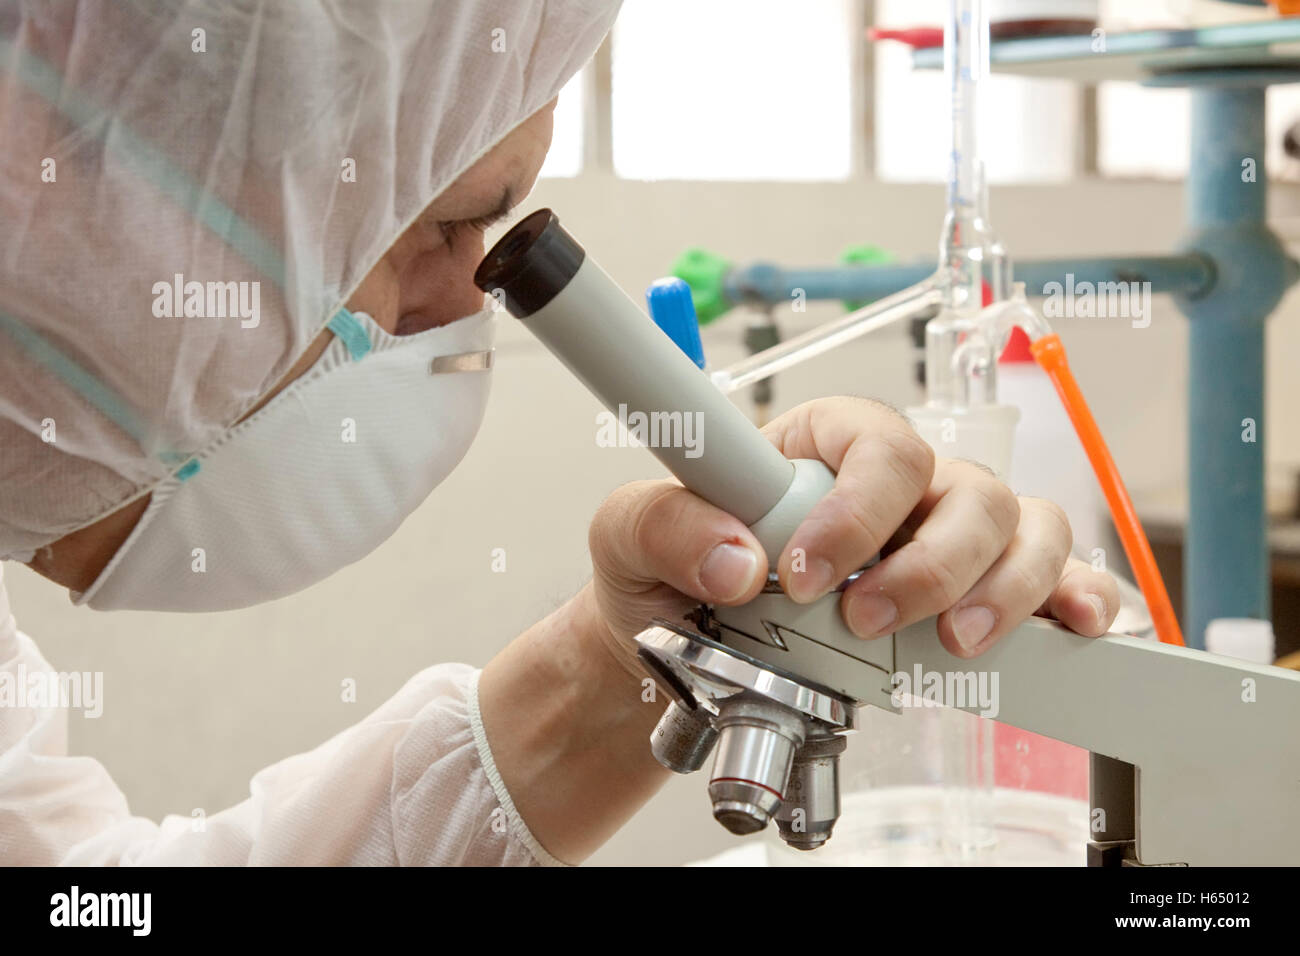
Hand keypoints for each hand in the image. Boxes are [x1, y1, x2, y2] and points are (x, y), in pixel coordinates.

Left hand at [583, 396, 1118, 672]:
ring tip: (950, 645)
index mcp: (819, 447)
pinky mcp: (975, 592)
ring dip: (999, 587)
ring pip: (1018, 527)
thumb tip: (736, 557)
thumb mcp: (628, 536)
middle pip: (962, 487)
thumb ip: (667, 524)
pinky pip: (1052, 576)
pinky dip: (1071, 599)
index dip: (854, 506)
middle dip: (927, 563)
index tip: (801, 575)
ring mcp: (941, 535)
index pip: (872, 440)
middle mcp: (893, 485)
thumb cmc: (668, 572)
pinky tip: (1069, 627)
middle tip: (865, 620)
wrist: (681, 642)